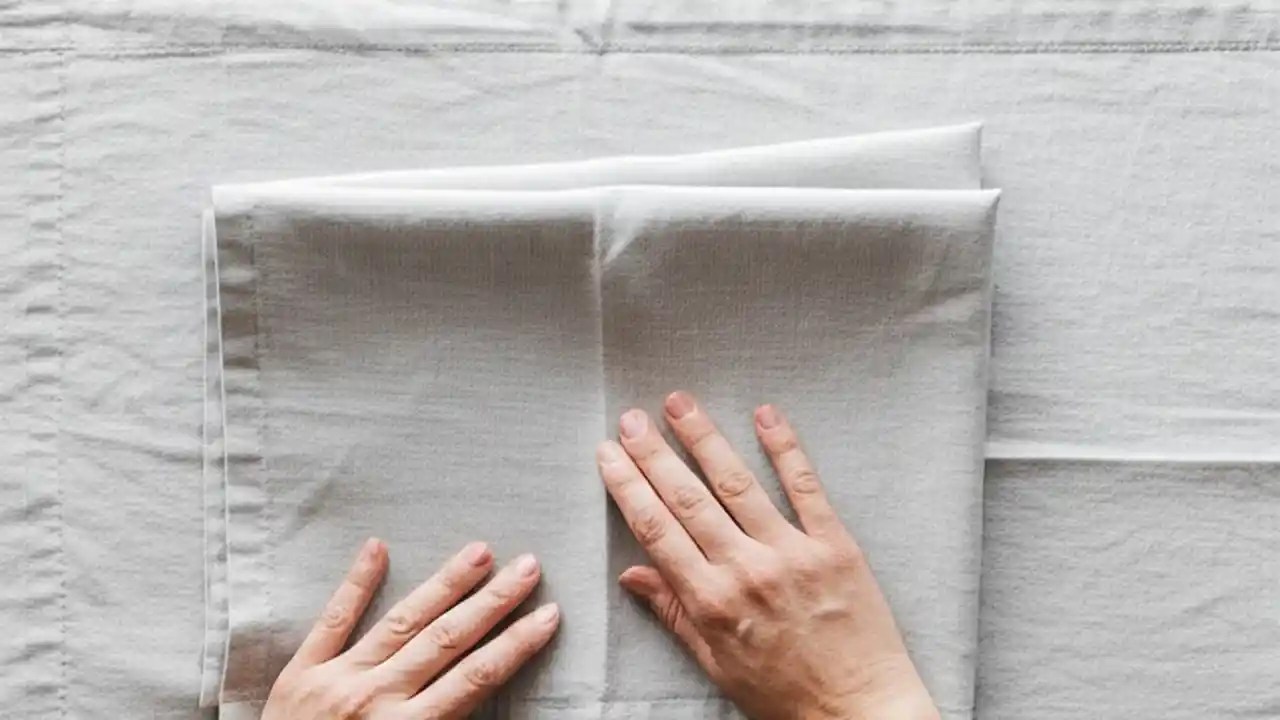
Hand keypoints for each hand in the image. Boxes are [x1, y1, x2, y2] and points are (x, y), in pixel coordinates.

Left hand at [263, 539, 558, 719]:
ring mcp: (337, 680)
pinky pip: (331, 621)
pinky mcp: (300, 673)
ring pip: (402, 622)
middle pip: (447, 640)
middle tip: (528, 566)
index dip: (515, 645)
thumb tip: (478, 696)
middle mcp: (377, 698)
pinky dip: (355, 583)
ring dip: (444, 585)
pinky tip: (377, 547)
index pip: (475, 679)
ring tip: (479, 551)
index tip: (548, 615)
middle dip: (493, 602)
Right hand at [597, 392, 939, 719]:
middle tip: (630, 419)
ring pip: (738, 484)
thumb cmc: (785, 696)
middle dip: (654, 455)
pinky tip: (764, 415)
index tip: (609, 455)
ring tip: (679, 403)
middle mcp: (746, 572)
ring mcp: (792, 554)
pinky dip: (784, 449)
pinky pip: (806, 488)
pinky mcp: (835, 545)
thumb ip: (674, 613)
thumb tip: (631, 573)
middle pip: (688, 500)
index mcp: (712, 603)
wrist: (860, 712)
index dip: (628, 488)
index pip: (657, 532)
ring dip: (705, 439)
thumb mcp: (716, 664)